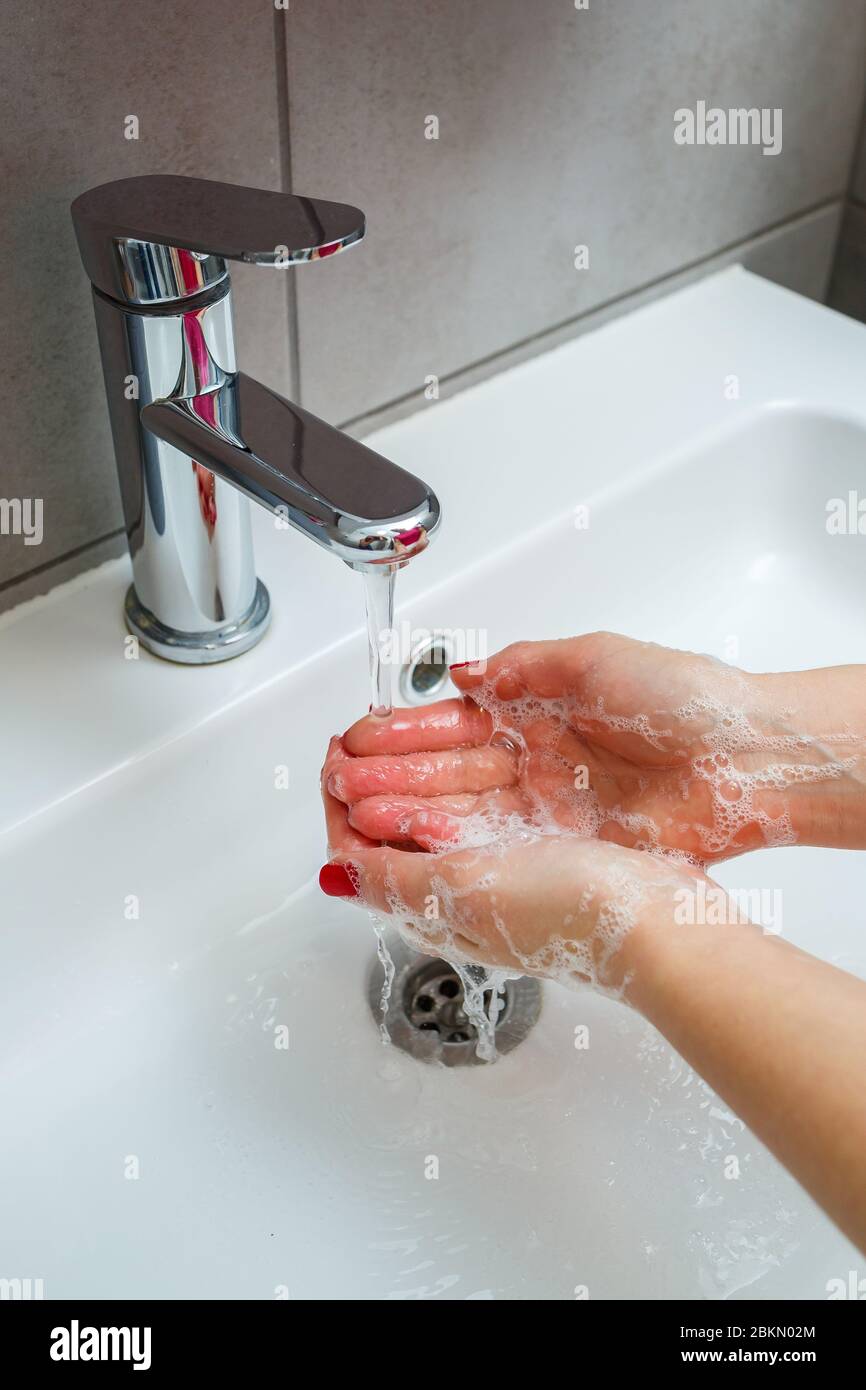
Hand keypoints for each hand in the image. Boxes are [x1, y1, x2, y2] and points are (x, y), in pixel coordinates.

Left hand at [322, 733, 707, 989]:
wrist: (657, 924)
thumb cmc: (567, 916)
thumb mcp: (463, 893)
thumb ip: (393, 879)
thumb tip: (330, 877)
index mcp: (433, 909)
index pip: (361, 857)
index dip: (338, 805)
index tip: (335, 757)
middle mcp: (461, 894)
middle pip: (395, 831)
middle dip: (371, 780)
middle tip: (356, 737)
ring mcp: (502, 874)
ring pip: (438, 813)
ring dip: (412, 773)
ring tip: (397, 733)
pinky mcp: (541, 855)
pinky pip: (485, 807)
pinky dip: (463, 775)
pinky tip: (470, 751)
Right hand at [328, 633, 854, 862]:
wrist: (748, 759)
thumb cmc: (687, 699)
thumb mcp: (597, 657)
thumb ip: (525, 665)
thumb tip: (464, 672)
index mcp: (539, 711)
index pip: (456, 724)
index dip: (406, 729)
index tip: (361, 733)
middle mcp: (536, 761)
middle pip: (448, 770)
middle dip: (391, 771)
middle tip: (340, 776)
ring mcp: (549, 807)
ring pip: (461, 810)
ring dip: (408, 809)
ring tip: (357, 810)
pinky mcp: (568, 845)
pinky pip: (495, 845)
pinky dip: (449, 842)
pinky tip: (408, 838)